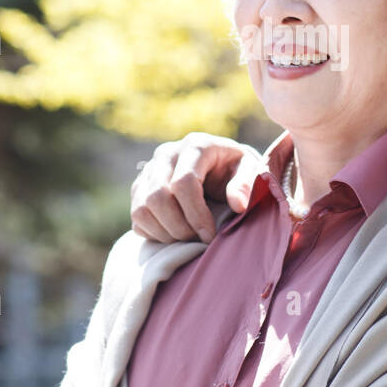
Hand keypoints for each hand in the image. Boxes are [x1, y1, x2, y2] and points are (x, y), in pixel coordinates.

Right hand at [129, 132, 263, 243]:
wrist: (219, 167)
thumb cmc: (236, 171)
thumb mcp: (250, 170)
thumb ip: (246, 184)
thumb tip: (237, 205)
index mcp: (196, 145)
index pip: (184, 182)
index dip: (196, 215)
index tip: (210, 236)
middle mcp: (167, 153)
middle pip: (158, 197)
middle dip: (179, 227)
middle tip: (198, 240)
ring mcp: (149, 170)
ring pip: (142, 208)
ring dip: (165, 232)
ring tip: (188, 239)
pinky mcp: (140, 187)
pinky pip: (137, 217)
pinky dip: (154, 233)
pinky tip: (176, 234)